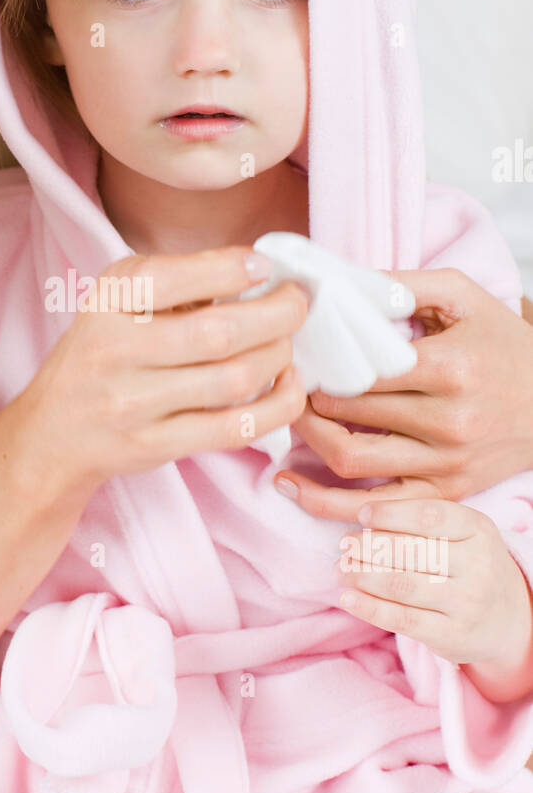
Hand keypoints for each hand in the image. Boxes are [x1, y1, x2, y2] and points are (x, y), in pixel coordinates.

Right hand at [13, 245, 309, 497]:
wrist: (53, 433)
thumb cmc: (99, 355)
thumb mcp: (115, 303)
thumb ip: (174, 280)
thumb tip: (255, 269)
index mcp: (107, 304)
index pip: (170, 278)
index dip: (229, 269)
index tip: (264, 267)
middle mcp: (115, 352)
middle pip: (217, 333)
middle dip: (277, 314)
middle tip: (298, 302)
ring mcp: (134, 404)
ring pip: (233, 380)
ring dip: (279, 357)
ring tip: (288, 342)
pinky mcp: (155, 446)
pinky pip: (234, 428)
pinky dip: (276, 405)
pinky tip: (287, 385)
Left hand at [275, 268, 532, 520]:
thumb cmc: (506, 345)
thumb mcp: (465, 298)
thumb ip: (403, 286)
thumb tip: (343, 284)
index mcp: (450, 367)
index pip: (360, 368)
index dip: (319, 361)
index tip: (297, 353)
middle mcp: (448, 420)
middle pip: (348, 412)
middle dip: (306, 395)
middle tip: (286, 380)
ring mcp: (446, 462)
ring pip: (351, 459)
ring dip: (308, 438)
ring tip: (293, 416)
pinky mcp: (444, 493)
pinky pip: (374, 508)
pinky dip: (327, 503)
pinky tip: (292, 486)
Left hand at [336, 497, 532, 701]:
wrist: (513, 618)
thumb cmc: (471, 566)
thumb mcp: (463, 534)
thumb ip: (423, 522)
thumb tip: (363, 516)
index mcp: (478, 530)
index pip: (429, 516)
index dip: (390, 513)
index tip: (362, 514)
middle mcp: (477, 565)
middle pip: (409, 551)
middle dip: (368, 546)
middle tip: (345, 545)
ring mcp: (466, 603)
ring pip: (401, 585)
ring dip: (362, 575)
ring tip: (342, 568)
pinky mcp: (451, 635)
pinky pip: (401, 620)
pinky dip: (368, 608)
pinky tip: (347, 598)